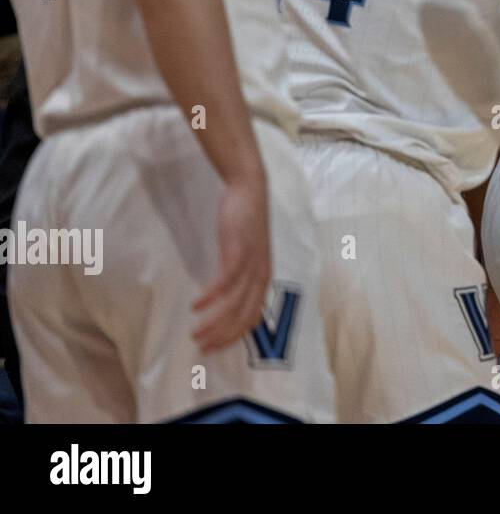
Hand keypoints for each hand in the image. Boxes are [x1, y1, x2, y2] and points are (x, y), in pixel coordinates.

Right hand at [192, 172, 271, 352]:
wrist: (249, 191)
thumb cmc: (244, 224)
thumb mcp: (244, 254)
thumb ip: (238, 275)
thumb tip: (224, 297)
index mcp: (263, 278)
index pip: (252, 317)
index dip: (234, 336)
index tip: (214, 349)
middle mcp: (261, 274)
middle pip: (244, 315)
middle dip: (223, 335)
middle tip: (201, 348)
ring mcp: (252, 263)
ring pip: (235, 302)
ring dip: (214, 321)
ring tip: (195, 333)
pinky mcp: (240, 250)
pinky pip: (227, 280)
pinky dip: (212, 296)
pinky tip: (196, 306)